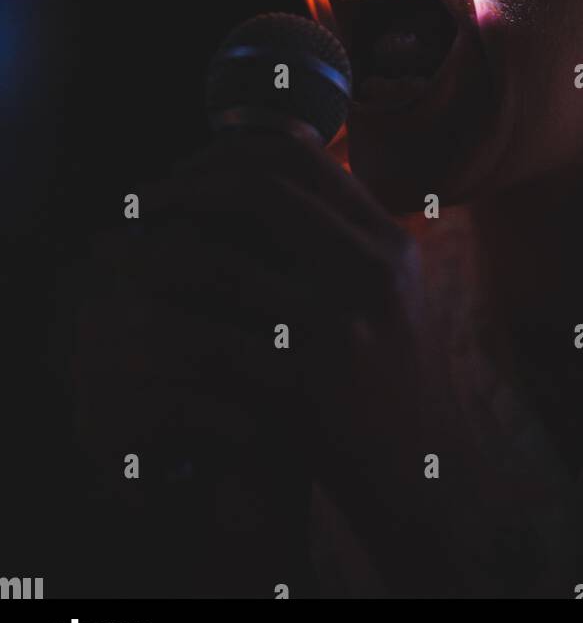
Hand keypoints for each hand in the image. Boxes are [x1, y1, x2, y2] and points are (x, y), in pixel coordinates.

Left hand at [67, 130, 477, 595]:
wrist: (416, 475)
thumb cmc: (382, 386)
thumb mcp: (382, 297)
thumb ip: (336, 240)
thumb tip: (251, 179)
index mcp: (388, 239)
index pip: (303, 152)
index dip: (230, 147)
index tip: (187, 169)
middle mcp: (373, 263)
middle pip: (264, 182)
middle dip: (188, 182)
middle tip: (143, 200)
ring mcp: (342, 314)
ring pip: (228, 245)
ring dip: (162, 241)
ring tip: (126, 247)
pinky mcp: (306, 368)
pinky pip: (217, 312)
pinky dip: (169, 298)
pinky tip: (144, 305)